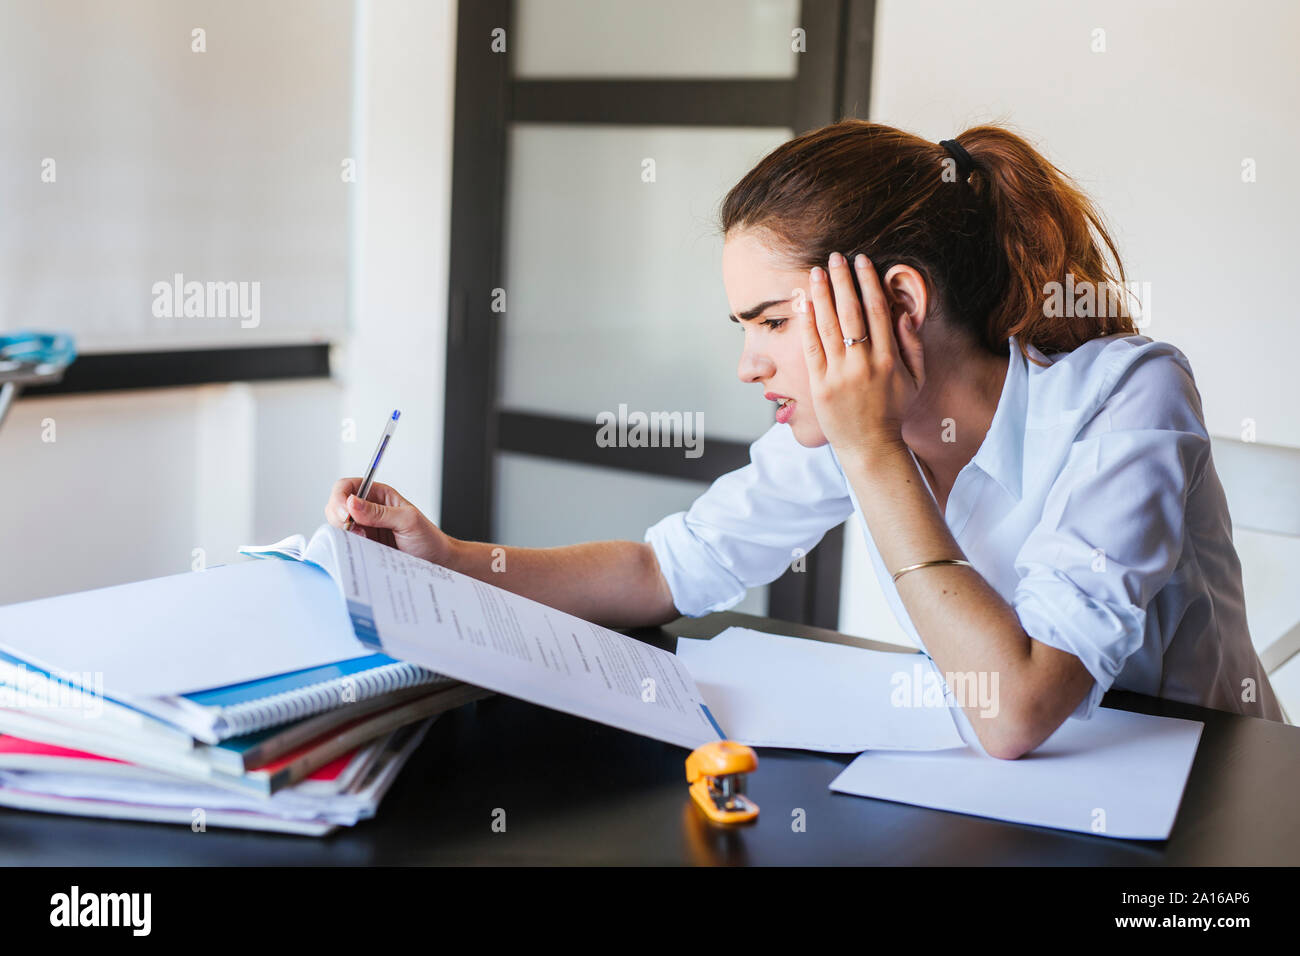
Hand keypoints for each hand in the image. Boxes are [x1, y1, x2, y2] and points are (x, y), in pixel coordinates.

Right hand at [324, 479, 452, 565]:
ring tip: (366, 541)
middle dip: (339, 517)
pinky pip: (346, 543)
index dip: (340, 498)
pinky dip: (349, 547)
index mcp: (379, 495)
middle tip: (356, 531)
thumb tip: (352, 503)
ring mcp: (365, 529)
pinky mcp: (364, 546)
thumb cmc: (429, 539)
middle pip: (336, 506)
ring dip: (345, 534)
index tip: (346, 515)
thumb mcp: (408, 520)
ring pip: (338, 526)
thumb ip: (380, 512)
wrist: (438, 562)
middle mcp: (368, 510)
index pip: (346, 487)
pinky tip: (364, 550)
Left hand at [802, 252, 925, 462]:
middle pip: (851, 312)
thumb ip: (913, 346)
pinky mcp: (820, 384)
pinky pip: (812, 348)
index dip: (868, 283)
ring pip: (829, 325)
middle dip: (843, 281)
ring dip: (822, 294)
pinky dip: (808, 323)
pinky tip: (805, 303)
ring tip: (816, 272)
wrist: (870, 445)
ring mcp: (840, 374)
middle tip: (836, 257)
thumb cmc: (893, 410)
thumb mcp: (916, 379)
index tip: (862, 262)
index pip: (877, 311)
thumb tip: (904, 314)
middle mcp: (864, 363)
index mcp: (889, 358)